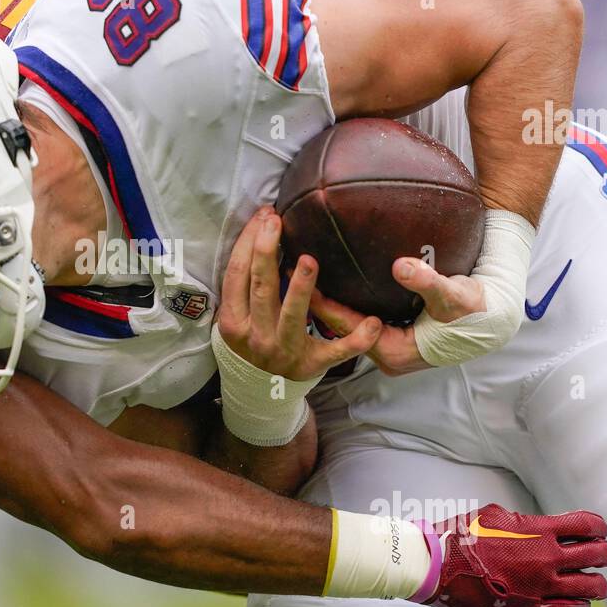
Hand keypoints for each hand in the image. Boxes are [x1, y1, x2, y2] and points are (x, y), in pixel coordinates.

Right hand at [218, 206, 380, 380]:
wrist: (260, 390)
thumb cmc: (250, 339)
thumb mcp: (236, 316)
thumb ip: (245, 284)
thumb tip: (262, 230)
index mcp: (233, 321)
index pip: (237, 274)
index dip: (249, 243)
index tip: (264, 216)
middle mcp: (256, 336)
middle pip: (261, 288)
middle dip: (267, 252)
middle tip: (278, 222)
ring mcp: (284, 351)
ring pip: (292, 316)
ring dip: (301, 289)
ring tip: (310, 261)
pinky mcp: (312, 364)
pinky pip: (336, 351)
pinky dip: (357, 340)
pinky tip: (373, 323)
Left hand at [309, 256, 486, 375]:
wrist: (495, 319)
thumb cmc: (476, 310)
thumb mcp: (454, 295)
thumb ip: (427, 282)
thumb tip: (401, 267)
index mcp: (396, 353)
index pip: (349, 329)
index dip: (324, 306)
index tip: (300, 285)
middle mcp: (389, 357)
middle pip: (344, 331)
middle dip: (319, 306)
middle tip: (289, 279)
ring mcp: (391, 350)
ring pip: (350, 329)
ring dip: (330, 307)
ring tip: (302, 282)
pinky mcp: (394, 340)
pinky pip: (361, 324)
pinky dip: (347, 308)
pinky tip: (332, 289)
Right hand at [412, 503, 606, 606]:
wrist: (437, 567)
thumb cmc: (460, 539)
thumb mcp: (494, 515)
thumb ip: (525, 521)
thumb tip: (541, 526)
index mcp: (538, 531)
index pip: (588, 525)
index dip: (598, 527)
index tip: (597, 531)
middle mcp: (546, 559)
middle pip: (598, 555)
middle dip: (602, 554)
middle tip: (597, 556)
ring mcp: (541, 587)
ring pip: (593, 588)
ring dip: (596, 584)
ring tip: (591, 583)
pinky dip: (579, 606)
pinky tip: (574, 603)